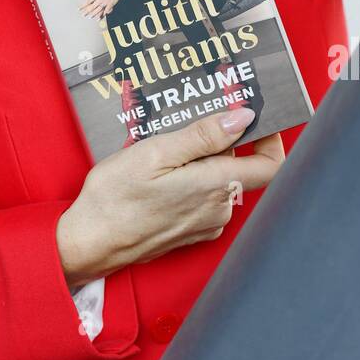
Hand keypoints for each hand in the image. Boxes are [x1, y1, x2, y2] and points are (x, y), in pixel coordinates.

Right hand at [55, 110, 285, 284]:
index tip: (254, 116)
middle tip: (186, 122)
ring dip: (201, 160)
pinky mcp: (191, 232)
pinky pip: (205, 198)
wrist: (90, 242)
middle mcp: (219, 209)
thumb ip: (205, 135)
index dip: (270, 138)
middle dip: (220, 142)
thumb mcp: (157, 152)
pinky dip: (192, 180)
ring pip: (219, 181)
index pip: (270, 165)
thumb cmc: (116, 197)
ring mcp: (206, 224)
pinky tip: (161, 172)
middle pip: (240, 166)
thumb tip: (243, 117)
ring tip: (165, 146)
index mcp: (216, 186)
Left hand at [78, 0, 130, 20]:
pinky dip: (104, 14)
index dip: (83, 5)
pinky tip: (102, 16)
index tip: (79, 8)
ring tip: (90, 17)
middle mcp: (101, 0)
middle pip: (92, 7)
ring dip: (94, 14)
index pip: (88, 1)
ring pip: (99, 10)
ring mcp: (106, 3)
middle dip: (87, 12)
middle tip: (83, 15)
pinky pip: (106, 10)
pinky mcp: (111, 4)